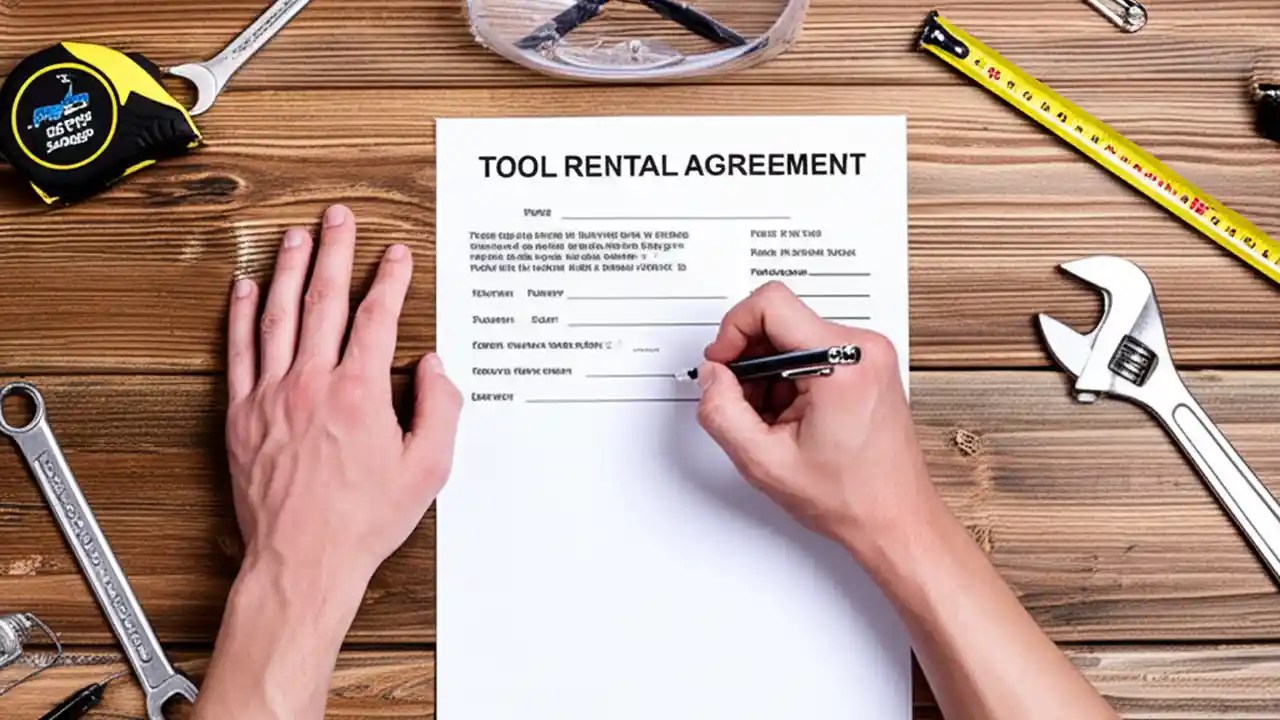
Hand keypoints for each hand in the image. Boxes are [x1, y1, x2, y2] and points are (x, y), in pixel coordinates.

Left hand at [197, 205, 461, 719]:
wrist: (304, 559)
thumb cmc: (362, 520)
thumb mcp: (428, 469)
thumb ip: (439, 409)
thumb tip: (432, 367)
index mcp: (360, 394)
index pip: (377, 319)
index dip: (390, 280)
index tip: (396, 255)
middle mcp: (312, 385)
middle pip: (325, 301)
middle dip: (335, 253)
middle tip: (339, 219)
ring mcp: (273, 396)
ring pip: (280, 316)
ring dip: (289, 270)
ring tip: (296, 237)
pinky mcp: (243, 415)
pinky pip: (240, 352)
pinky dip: (242, 316)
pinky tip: (247, 289)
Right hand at [696, 282, 931, 553]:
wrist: (896, 519)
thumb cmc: (851, 497)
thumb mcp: (765, 462)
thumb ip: (722, 412)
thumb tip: (711, 375)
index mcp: (844, 362)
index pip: (771, 303)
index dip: (733, 329)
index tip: (723, 363)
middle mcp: (863, 348)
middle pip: (780, 319)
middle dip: (749, 359)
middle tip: (742, 403)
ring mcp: (869, 355)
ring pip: (792, 337)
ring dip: (768, 374)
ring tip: (771, 420)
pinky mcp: (867, 366)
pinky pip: (811, 352)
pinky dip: (788, 379)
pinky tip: (789, 418)